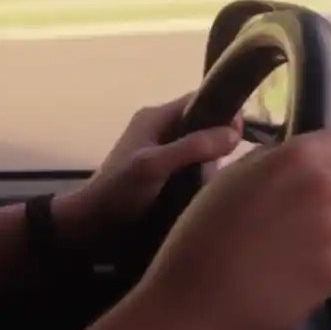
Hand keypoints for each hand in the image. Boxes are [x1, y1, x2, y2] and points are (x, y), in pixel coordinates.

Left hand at [53, 94, 244, 257]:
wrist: (88, 230)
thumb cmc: (117, 192)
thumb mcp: (154, 165)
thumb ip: (192, 146)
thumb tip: (234, 133)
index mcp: (156, 117)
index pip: (200, 99)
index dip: (224, 110)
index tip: (242, 134)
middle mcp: (162, 131)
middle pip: (205, 124)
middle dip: (222, 140)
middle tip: (238, 161)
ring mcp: (164, 155)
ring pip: (203, 149)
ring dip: (215, 163)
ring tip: (230, 180)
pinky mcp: (166, 177)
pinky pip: (195, 169)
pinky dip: (206, 178)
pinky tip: (216, 193)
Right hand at [127, 126, 330, 329]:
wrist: (197, 300)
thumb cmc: (205, 232)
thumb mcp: (235, 176)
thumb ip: (277, 159)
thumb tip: (305, 157)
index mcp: (299, 157)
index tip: (330, 167)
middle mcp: (326, 188)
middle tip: (320, 205)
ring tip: (313, 237)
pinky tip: (308, 263)